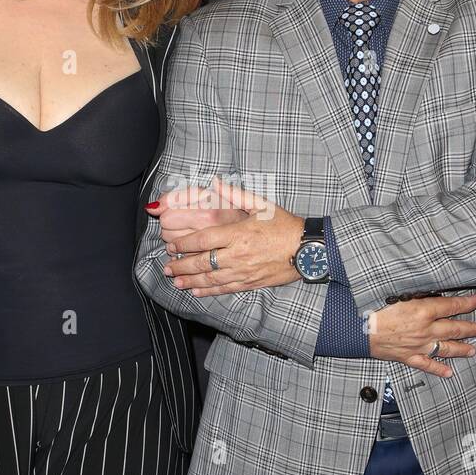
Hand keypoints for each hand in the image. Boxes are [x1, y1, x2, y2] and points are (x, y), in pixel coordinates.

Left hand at [153, 177, 302, 295]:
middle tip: (167, 267)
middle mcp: (238, 254)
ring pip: (211, 279)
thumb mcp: (261, 204)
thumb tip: (215, 182)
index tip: (171, 246)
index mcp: (238, 233)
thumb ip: (235, 195)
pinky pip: (225, 289)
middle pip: (202, 262)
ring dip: (190, 281)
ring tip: (175, 281)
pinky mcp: (251, 283)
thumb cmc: (285, 225)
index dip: (183, 244)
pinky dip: (209, 292)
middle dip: (181, 266)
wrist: (307, 248)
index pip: (202, 240)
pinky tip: (196, 292)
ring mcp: (244, 271)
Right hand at [370, 294, 475, 376]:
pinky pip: (427, 365)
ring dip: (461, 348)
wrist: (359, 330)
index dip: (468, 303)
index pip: (452, 306)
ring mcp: (419, 345)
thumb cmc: (375, 309)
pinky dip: (439, 369)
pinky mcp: (409, 357)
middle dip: (470, 328)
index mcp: (423, 311)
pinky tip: (449, 373)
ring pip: (446, 348)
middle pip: (454, 329)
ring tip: (473, 350)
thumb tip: (433, 292)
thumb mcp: (398, 294)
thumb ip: (418, 294)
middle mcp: (426, 330)